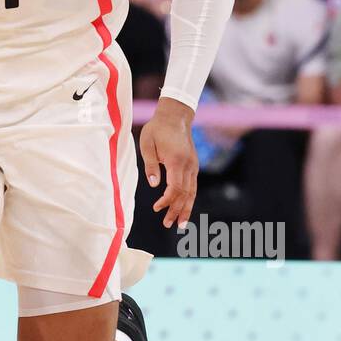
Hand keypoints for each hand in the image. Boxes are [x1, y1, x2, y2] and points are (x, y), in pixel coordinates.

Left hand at [142, 97, 197, 228]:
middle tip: (168, 224)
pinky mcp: (193, 165)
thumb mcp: (147, 144)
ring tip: (180, 224)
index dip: (167, 201)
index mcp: (176, 161)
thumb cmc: (157, 129)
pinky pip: (193, 186)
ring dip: (186, 208)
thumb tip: (154, 185)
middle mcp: (188, 165)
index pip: (175, 188)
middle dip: (177, 211)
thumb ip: (151, 165)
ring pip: (192, 192)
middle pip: (185, 194)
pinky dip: (189, 198)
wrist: (174, 116)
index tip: (157, 208)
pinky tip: (184, 208)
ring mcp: (193, 165)